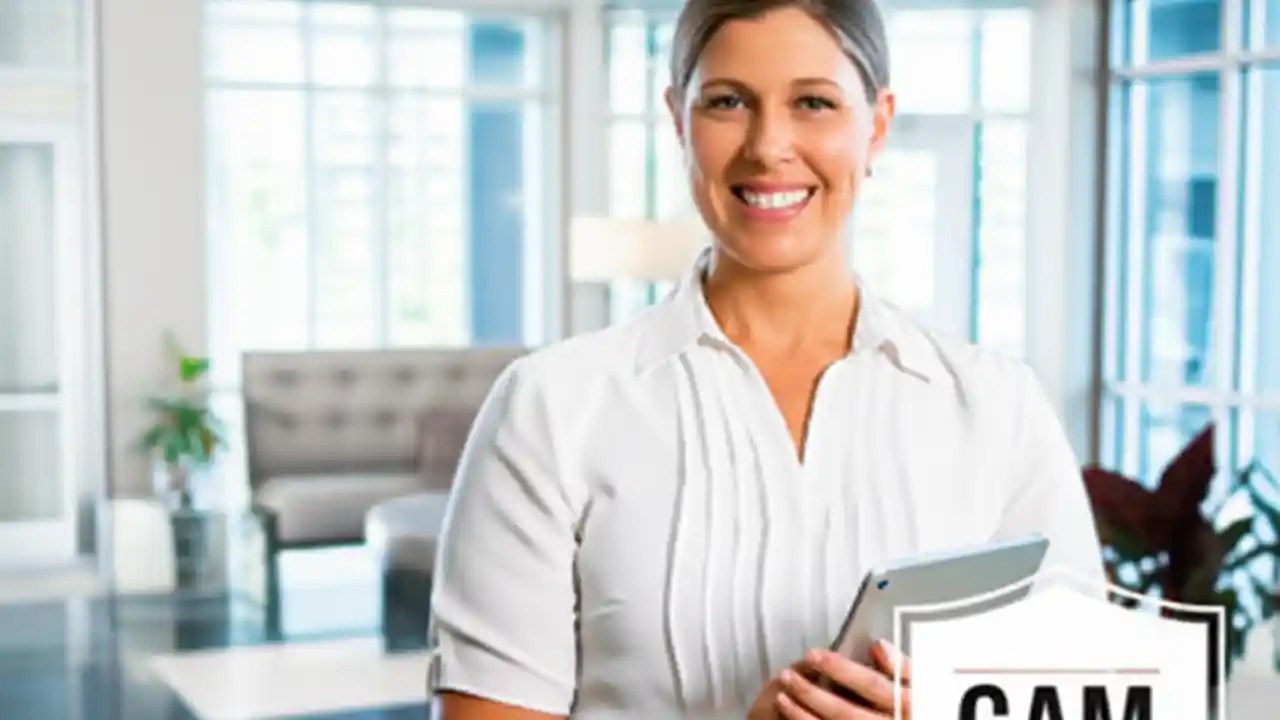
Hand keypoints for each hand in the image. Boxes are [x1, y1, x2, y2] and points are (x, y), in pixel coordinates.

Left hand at [748, 640, 911, 718]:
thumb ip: (904, 667)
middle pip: (845, 712)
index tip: (814, 655)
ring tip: (784, 696)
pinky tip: (791, 715)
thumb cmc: (929, 704)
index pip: (870, 685)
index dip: (841, 669)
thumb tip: (879, 646)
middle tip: (788, 676)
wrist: (923, 717)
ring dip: (803, 714)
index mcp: (906, 706)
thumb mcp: (927, 684)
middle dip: (813, 693)